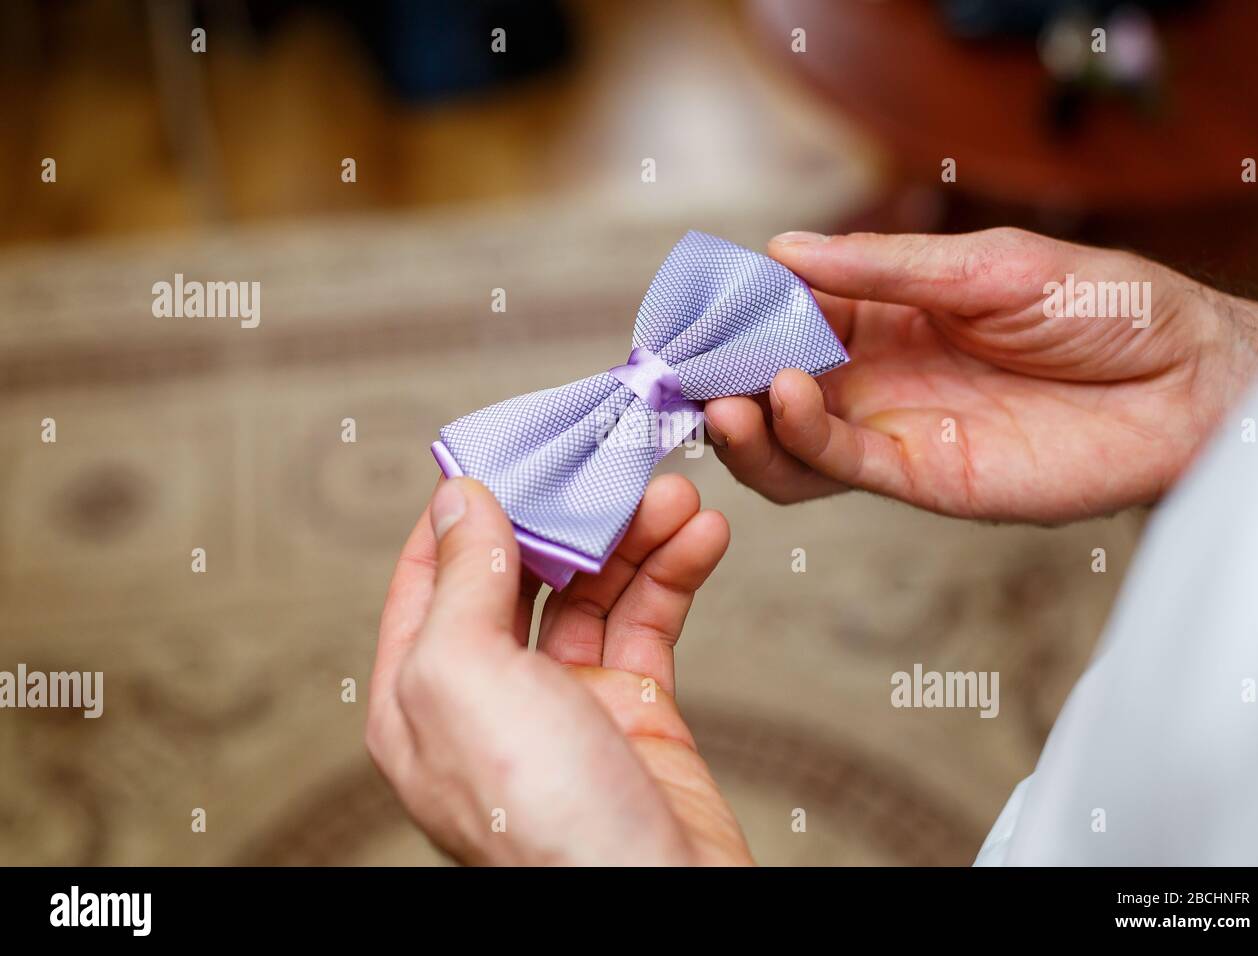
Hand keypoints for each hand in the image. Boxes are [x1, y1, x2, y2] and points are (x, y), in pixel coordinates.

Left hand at [366, 473, 751, 865]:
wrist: (661, 906)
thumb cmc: (543, 818)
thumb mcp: (467, 681)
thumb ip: (461, 583)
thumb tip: (460, 499)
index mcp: (422, 692)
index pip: (430, 574)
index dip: (465, 507)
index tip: (508, 450)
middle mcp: (490, 695)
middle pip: (523, 572)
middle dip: (568, 513)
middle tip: (611, 461)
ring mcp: (566, 705)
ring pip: (595, 591)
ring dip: (634, 535)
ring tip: (675, 495)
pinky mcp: (636, 714)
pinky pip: (650, 623)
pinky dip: (675, 574)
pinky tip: (700, 538)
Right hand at [705, 228, 1257, 521]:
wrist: (1182, 382)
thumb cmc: (1099, 305)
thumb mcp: (985, 266)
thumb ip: (883, 268)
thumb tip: (780, 251)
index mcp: (886, 310)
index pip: (786, 311)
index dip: (736, 310)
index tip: (691, 305)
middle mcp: (877, 374)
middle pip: (770, 382)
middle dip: (719, 376)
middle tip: (679, 367)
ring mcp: (894, 428)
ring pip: (787, 440)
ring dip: (743, 421)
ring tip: (721, 395)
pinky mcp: (921, 478)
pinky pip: (839, 465)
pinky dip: (799, 437)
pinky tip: (783, 398)